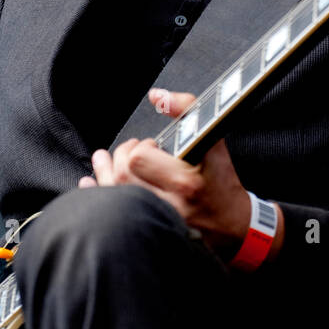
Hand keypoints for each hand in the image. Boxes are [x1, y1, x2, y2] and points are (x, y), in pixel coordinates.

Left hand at [77, 88, 252, 260]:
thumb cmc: (222, 182)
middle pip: (122, 177)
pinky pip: (114, 215)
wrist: (236, 227)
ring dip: (102, 172)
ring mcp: (158, 222)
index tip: (152, 146)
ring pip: (114, 195)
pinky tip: (92, 183)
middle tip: (131, 152)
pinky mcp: (151, 233)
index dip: (140, 147)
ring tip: (102, 159)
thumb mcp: (213, 141)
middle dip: (120, 158)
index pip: (139, 158)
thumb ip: (188, 111)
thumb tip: (157, 95)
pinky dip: (98, 195)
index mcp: (186, 182)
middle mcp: (170, 205)